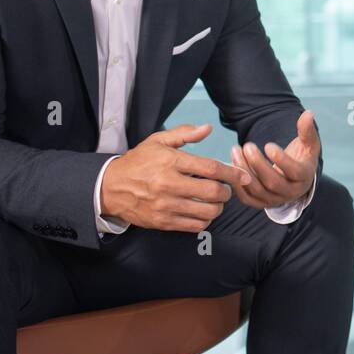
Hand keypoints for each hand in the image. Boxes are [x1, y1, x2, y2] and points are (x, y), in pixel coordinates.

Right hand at [101, 123, 251, 231]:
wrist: (109, 187)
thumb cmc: (138, 162)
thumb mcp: (157, 141)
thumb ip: (184, 134)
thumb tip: (208, 128)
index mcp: (170, 161)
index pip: (210, 168)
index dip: (231, 173)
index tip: (243, 176)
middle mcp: (168, 184)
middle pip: (212, 191)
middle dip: (227, 192)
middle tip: (226, 189)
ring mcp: (165, 205)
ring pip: (206, 211)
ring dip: (218, 207)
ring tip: (216, 202)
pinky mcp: (162, 222)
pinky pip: (194, 225)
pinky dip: (205, 220)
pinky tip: (203, 212)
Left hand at [229, 110, 319, 209]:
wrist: (295, 178)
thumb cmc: (302, 157)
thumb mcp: (308, 143)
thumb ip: (307, 130)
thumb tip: (308, 113)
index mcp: (304, 177)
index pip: (294, 172)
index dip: (281, 160)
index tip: (268, 145)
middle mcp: (290, 192)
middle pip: (273, 183)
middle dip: (257, 164)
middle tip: (247, 145)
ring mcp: (274, 200)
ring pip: (257, 190)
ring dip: (244, 170)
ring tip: (235, 150)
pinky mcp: (261, 203)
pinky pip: (246, 198)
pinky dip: (237, 184)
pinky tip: (233, 163)